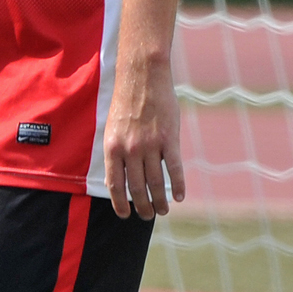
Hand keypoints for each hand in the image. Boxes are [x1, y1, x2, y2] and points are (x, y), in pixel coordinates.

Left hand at [103, 54, 184, 219]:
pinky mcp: (169, 138)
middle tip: (148, 215)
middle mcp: (130, 149)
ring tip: (163, 210)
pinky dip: (178, 186)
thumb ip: (117, 153)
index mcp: (112, 147)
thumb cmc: (126, 102)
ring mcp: (150, 145)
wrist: (142, 76)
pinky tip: (179, 196)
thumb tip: (117, 179)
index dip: (120, 204)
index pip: (115, 185)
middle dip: (143, 207)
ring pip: (156, 183)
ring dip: (160, 201)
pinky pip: (174, 169)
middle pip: (136, 188)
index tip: (126, 215)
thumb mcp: (113, 128)